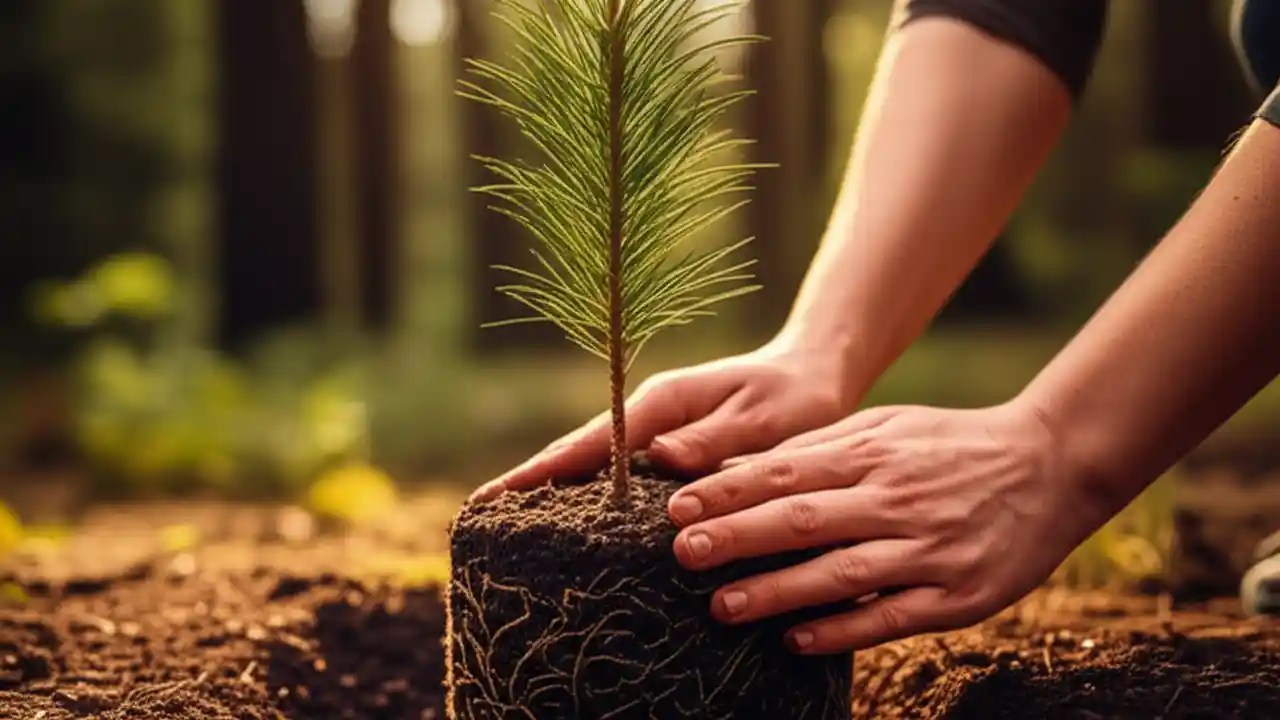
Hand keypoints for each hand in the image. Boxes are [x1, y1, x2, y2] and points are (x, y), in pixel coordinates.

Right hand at [474, 340, 856, 499]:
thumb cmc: (793, 397)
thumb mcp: (762, 418)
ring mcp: (657, 432)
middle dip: (530, 481)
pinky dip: (591, 494)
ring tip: (510, 526)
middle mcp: (650, 417)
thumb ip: (715, 440)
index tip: (495, 494)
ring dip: (554, 489)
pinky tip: (576, 524)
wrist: (813, 376)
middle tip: (479, 517)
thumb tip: (662, 458)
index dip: (542, 470)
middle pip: (577, 453)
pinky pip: (621, 475)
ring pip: (593, 464)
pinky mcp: (670, 449)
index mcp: (662, 403)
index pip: (590, 443)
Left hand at [666, 400, 1111, 653]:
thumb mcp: (886, 427)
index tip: (678, 507)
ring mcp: (926, 550)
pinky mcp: (956, 596)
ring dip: (777, 592)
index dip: (728, 492)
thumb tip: (743, 465)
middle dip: (736, 538)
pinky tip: (796, 640)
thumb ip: (820, 446)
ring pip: (839, 574)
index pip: (784, 473)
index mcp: (872, 455)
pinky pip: (889, 617)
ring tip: (722, 606)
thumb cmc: (950, 445)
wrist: (1049, 465)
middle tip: (682, 553)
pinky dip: (840, 630)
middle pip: (801, 521)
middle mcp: (894, 500)